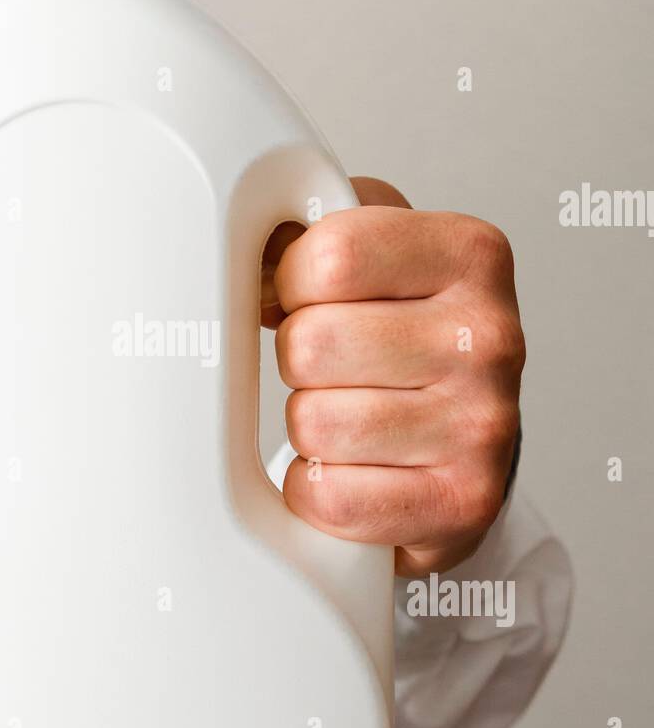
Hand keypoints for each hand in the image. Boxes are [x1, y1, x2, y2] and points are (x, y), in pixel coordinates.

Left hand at [261, 178, 524, 576]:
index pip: (329, 258)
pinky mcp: (460, 503)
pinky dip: (318, 488)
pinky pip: (326, 495)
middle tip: (336, 369)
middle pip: (310, 345)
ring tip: (351, 417)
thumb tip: (239, 244)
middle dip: (298, 362)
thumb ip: (307, 224)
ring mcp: (482, 425)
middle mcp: (489, 338)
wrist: (465, 438)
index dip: (292, 285)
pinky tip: (355, 468)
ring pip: (313, 424)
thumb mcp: (372, 251)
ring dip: (309, 428)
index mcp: (470, 255)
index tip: (312, 299)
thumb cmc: (404, 336)